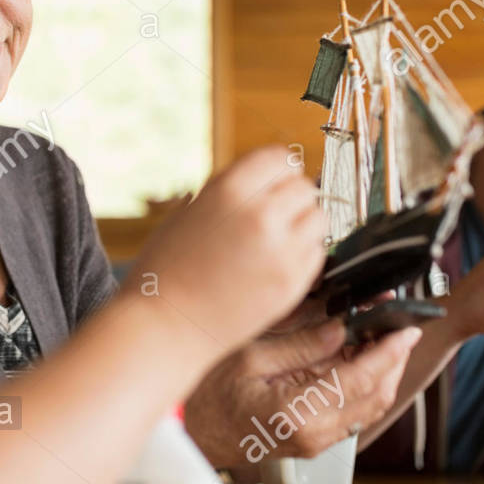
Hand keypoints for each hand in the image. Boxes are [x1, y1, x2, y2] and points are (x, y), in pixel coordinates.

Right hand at [123, 145, 326, 360]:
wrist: (165, 325)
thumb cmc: (165, 270)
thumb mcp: (187, 213)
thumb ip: (225, 192)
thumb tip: (256, 179)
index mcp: (229, 189)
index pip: (280, 158)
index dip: (278, 171)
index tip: (274, 183)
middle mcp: (260, 214)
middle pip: (304, 186)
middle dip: (292, 198)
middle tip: (276, 215)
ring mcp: (281, 250)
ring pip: (318, 218)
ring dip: (303, 224)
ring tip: (279, 240)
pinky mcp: (292, 283)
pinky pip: (317, 253)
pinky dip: (304, 254)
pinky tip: (278, 263)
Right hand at [183, 314, 419, 469]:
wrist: (190, 434)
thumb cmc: (208, 395)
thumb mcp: (251, 356)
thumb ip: (302, 344)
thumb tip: (342, 327)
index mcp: (300, 413)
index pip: (363, 378)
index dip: (390, 350)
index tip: (407, 327)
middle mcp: (315, 434)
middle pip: (377, 396)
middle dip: (395, 360)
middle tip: (400, 327)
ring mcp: (316, 443)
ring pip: (371, 407)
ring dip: (383, 373)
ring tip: (383, 338)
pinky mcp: (314, 441)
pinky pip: (354, 414)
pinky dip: (365, 386)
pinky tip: (358, 360)